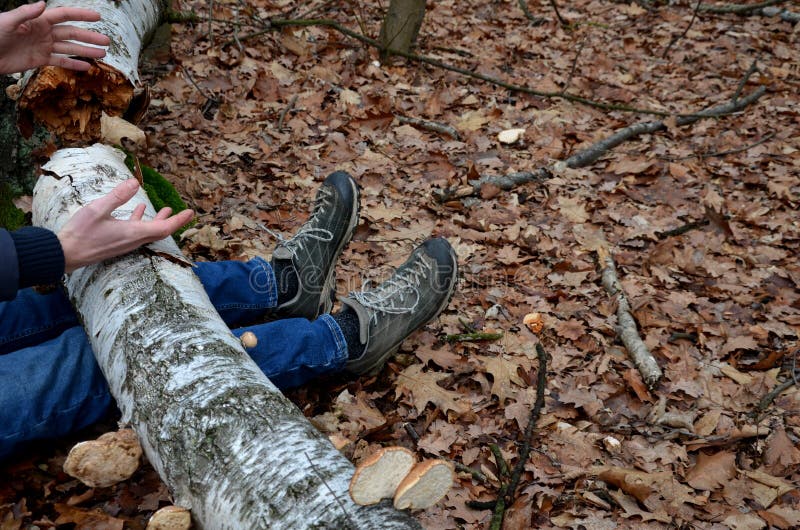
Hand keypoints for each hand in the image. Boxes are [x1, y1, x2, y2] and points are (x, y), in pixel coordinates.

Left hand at [0, 1, 109, 73]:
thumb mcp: (8, 22)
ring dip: (86, 50)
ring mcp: (43, 46)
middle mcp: (44, 32)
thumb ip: (26, 13)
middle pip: (71, 33)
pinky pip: (60, 61)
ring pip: (69, 48)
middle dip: (89, 37)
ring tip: (103, 54)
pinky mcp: (40, 60)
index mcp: (38, 21)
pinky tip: (87, 67)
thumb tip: (44, 3)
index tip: (97, 16)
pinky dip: (73, 64)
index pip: (64, 16)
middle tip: (107, 41)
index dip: (80, 15)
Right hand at [57, 179, 194, 272]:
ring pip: (149, 232)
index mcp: (133, 233)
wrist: (65, 253)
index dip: (179, 220)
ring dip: (159, 221)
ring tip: (167, 210)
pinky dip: (141, 220)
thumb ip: (118, 196)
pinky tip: (137, 210)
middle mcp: (133, 240)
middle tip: (186, 213)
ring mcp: (125, 243)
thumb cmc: (80, 232)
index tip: (190, 212)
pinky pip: (136, 231)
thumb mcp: (97, 209)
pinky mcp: (117, 242)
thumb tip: (135, 181)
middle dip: (174, 221)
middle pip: (160, 231)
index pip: (164, 228)